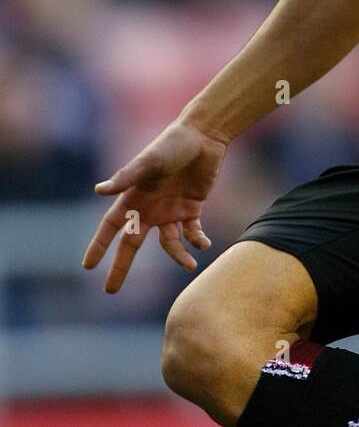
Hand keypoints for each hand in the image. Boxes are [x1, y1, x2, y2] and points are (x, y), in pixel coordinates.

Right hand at [82, 120, 226, 292]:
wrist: (204, 136)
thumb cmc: (172, 144)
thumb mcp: (149, 161)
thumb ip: (126, 177)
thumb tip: (99, 190)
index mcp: (134, 197)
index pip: (110, 227)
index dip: (99, 245)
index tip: (87, 265)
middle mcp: (149, 207)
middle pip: (131, 243)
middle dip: (121, 266)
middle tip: (110, 290)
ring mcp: (170, 209)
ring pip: (168, 243)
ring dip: (177, 255)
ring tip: (189, 264)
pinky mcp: (192, 208)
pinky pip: (192, 232)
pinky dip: (197, 240)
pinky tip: (204, 244)